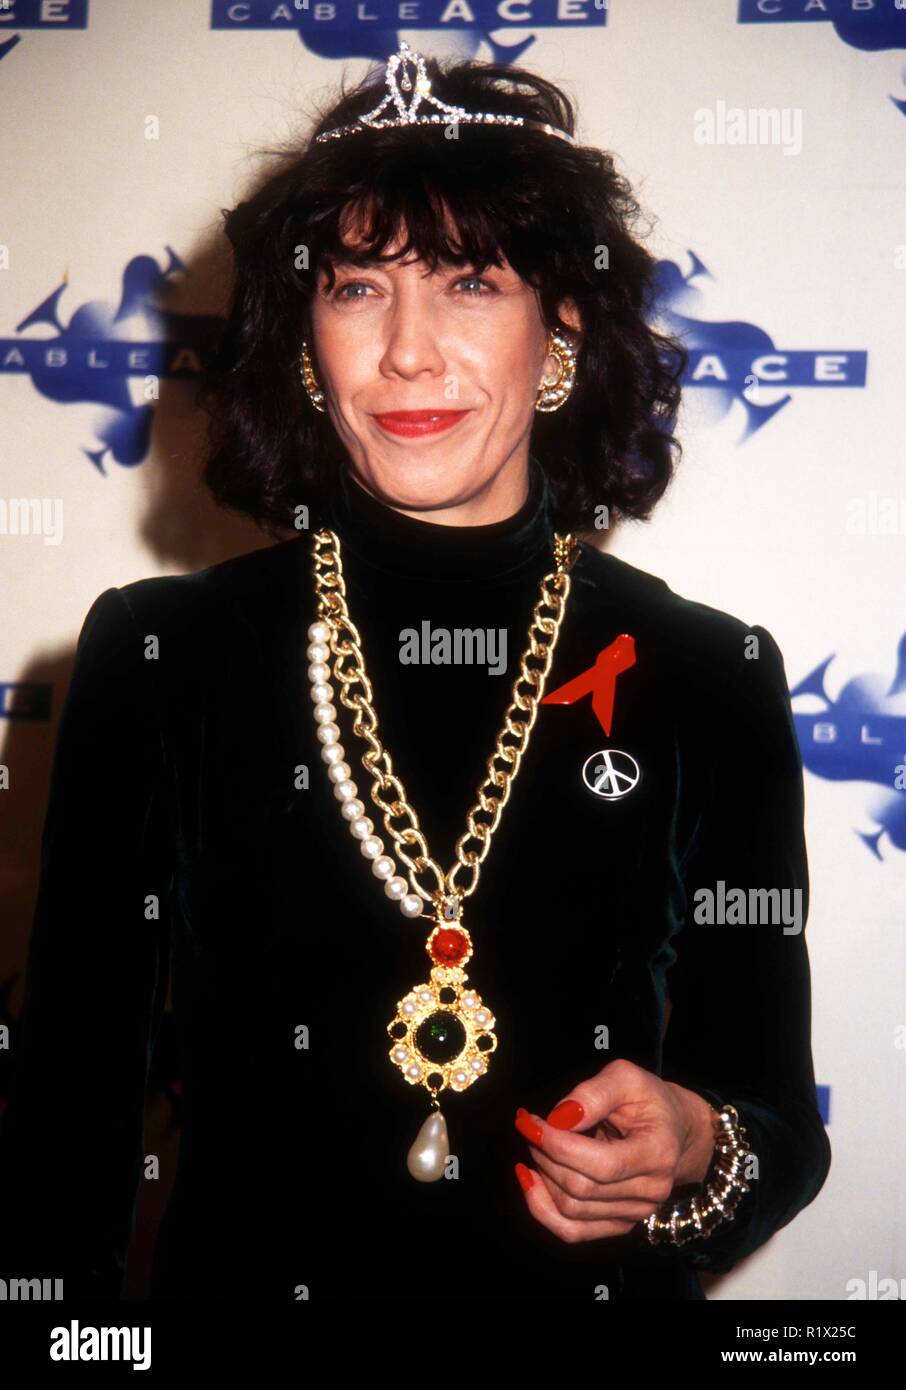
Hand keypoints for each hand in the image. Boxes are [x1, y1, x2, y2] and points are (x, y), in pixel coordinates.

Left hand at [513, 1058, 717, 1242]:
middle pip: (582, 1189)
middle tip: (530, 1126)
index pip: (601, 1164)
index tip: (530, 1120)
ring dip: (542, 1176)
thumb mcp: (626, 1077)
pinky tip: (531, 1180)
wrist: (675, 1130)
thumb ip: (593, 1093)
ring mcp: (636, 1212)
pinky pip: (573, 1231)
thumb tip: (559, 1118)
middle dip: (545, 1155)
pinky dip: (543, 1209)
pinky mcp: (620, 1224)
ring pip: (572, 1210)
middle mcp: (651, 1191)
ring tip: (536, 1145)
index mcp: (658, 1153)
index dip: (558, 1145)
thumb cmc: (649, 1099)